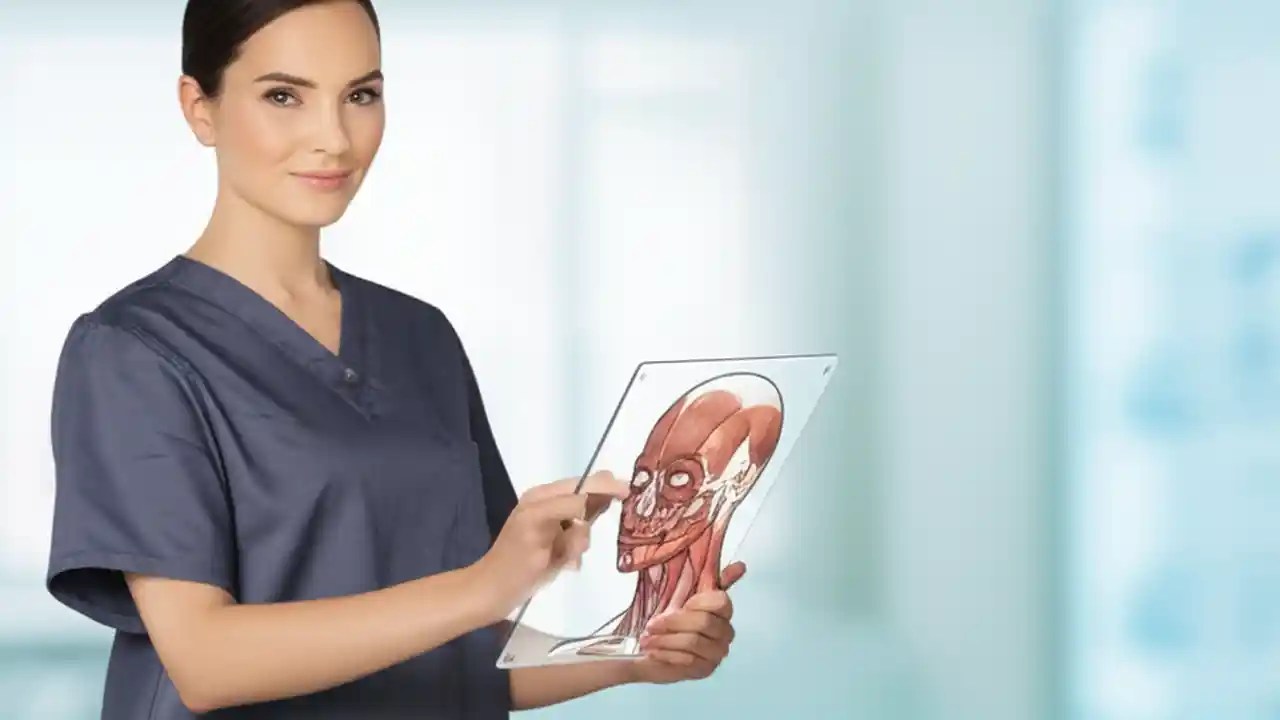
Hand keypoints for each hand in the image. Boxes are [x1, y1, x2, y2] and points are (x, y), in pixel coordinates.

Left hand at [471, 471, 627, 622]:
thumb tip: (591, 501)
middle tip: (580, 541)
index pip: (583, 483)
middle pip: (587, 504)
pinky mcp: (557, 546)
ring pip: (585, 527)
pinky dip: (574, 554)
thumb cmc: (514, 560)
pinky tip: (564, 565)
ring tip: (564, 558)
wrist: (494, 592)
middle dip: (587, 524)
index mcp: (543, 495)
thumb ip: (566, 506)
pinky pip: (578, 544)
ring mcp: (554, 527)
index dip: (605, 486)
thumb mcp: (537, 524)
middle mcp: (550, 506)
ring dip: (578, 543)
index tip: (628, 491)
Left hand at [627, 561, 746, 684]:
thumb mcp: (684, 592)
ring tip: (647, 638)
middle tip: (651, 624)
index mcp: (723, 610)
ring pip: (693, 642)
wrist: (655, 645)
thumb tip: (741, 566)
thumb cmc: (671, 617)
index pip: (722, 602)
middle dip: (673, 622)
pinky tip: (653, 651)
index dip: (699, 602)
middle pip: (704, 622)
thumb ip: (711, 577)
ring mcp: (717, 653)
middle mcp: (726, 632)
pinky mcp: (705, 670)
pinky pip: (687, 660)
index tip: (681, 604)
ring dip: (665, 640)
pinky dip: (666, 654)